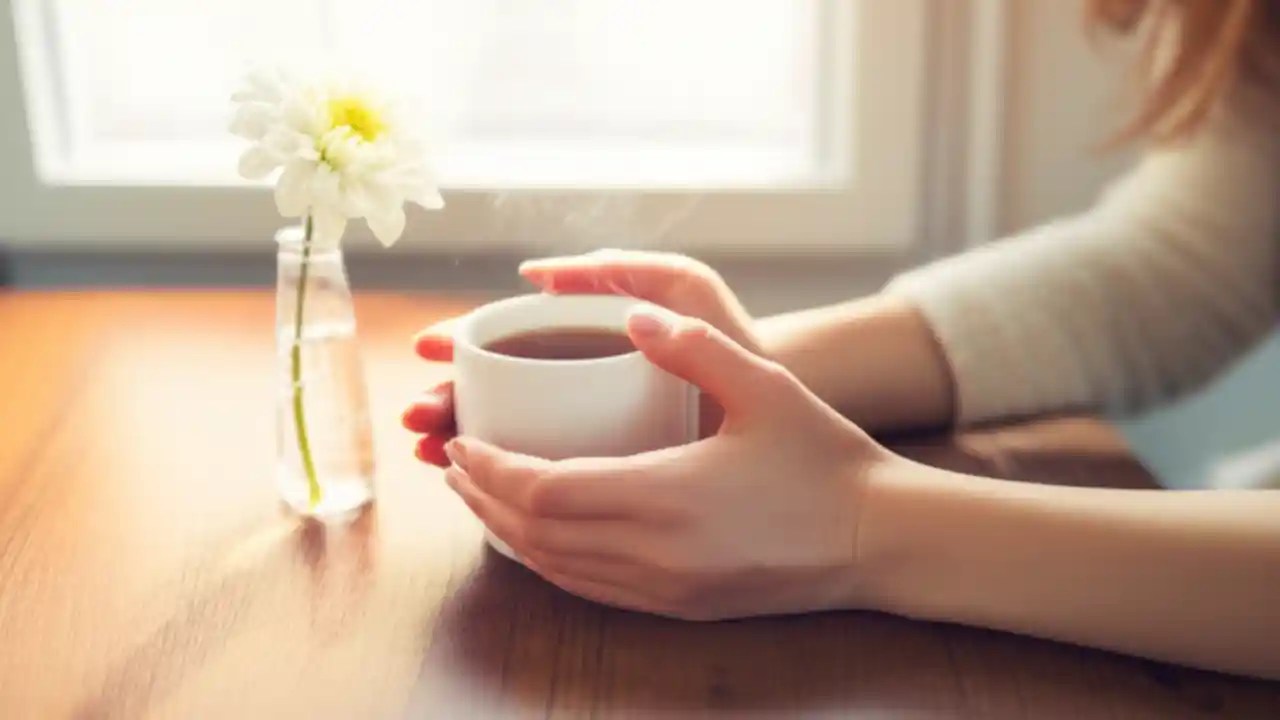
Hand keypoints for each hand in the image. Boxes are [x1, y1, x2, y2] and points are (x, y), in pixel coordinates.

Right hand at [404, 250, 762, 464]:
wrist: (780, 407)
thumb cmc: (732, 338)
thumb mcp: (681, 287)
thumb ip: (624, 268)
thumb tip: (533, 274)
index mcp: (585, 337)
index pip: (508, 339)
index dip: (464, 343)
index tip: (429, 350)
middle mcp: (577, 380)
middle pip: (495, 388)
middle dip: (449, 400)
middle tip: (417, 420)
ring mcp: (586, 425)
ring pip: (506, 431)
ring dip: (463, 440)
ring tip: (428, 455)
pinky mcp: (602, 466)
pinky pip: (539, 469)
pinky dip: (504, 476)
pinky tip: (476, 493)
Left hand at [440, 307, 892, 619]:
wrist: (878, 539)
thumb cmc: (824, 457)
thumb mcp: (765, 385)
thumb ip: (694, 345)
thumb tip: (633, 314)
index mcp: (667, 498)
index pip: (546, 492)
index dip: (491, 471)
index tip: (462, 443)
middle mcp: (656, 554)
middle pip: (536, 536)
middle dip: (483, 500)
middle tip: (455, 462)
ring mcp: (666, 589)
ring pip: (557, 569)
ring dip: (507, 533)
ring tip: (481, 495)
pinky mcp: (679, 606)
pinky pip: (589, 590)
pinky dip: (548, 561)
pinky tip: (539, 535)